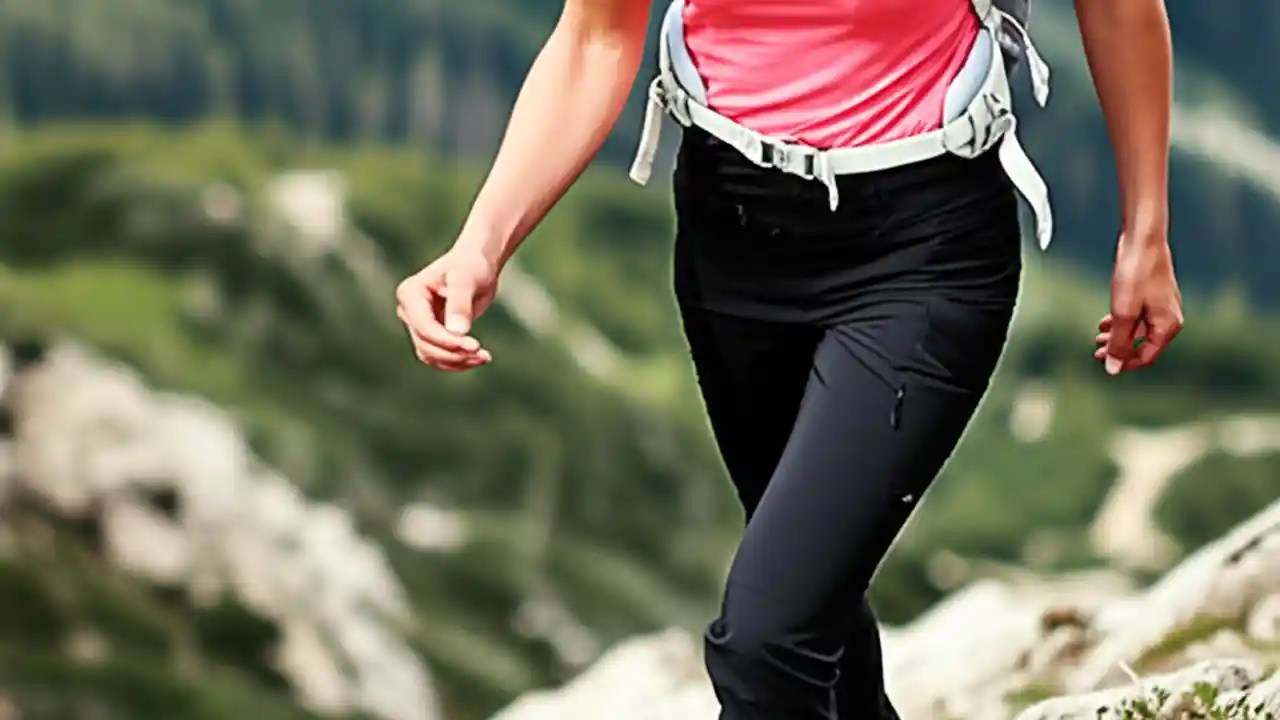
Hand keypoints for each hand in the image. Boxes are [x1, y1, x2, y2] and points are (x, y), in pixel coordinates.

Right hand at [396, 247, 499, 371]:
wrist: (475, 266)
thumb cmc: (470, 266)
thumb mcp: (466, 279)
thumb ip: (460, 303)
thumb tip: (457, 333)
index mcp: (410, 293)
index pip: (423, 326)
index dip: (446, 340)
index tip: (474, 346)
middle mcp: (408, 311)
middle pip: (425, 344)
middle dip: (454, 353)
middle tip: (483, 354)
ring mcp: (417, 325)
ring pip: (431, 356)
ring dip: (457, 361)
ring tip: (484, 357)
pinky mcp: (429, 336)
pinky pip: (439, 358)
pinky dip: (458, 362)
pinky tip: (479, 358)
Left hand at [1093, 226, 1182, 374]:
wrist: (1143, 240)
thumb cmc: (1135, 275)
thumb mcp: (1123, 313)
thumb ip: (1118, 343)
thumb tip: (1113, 369)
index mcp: (1168, 326)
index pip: (1146, 357)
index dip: (1124, 364)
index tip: (1103, 364)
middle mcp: (1170, 318)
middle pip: (1143, 345)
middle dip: (1118, 350)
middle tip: (1095, 352)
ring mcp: (1163, 306)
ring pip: (1138, 330)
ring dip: (1117, 336)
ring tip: (1097, 337)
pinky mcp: (1154, 295)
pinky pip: (1138, 316)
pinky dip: (1121, 322)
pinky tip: (1105, 321)